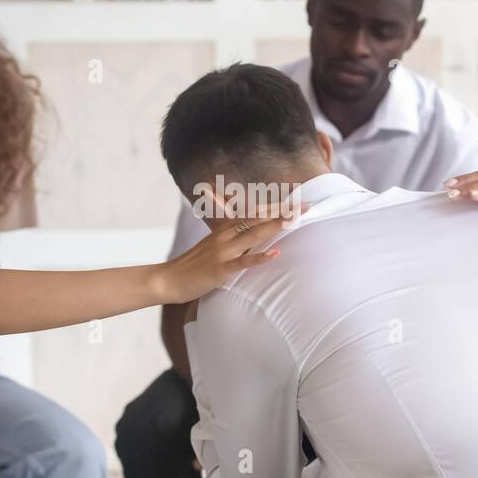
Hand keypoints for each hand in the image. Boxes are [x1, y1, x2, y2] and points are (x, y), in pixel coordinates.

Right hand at [153, 202, 306, 303]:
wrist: (170, 278)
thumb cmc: (194, 262)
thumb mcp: (212, 240)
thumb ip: (227, 224)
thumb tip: (236, 203)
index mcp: (225, 227)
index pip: (255, 211)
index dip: (277, 205)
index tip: (298, 200)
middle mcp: (226, 235)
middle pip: (258, 218)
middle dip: (283, 211)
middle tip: (306, 205)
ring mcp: (223, 251)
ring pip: (253, 235)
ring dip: (275, 226)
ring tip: (295, 219)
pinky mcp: (221, 269)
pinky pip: (243, 261)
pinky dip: (259, 257)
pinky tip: (275, 254)